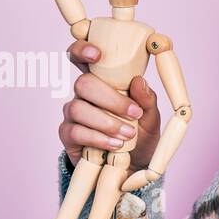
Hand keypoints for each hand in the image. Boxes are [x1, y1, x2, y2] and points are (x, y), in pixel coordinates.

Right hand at [58, 40, 160, 170]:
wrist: (131, 168)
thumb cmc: (140, 137)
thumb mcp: (150, 118)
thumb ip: (147, 100)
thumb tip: (139, 81)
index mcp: (103, 82)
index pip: (83, 57)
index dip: (82, 50)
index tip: (97, 54)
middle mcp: (84, 95)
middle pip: (83, 84)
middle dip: (110, 99)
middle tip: (133, 114)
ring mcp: (74, 114)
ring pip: (78, 108)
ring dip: (106, 122)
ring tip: (127, 135)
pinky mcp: (68, 135)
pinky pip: (76, 131)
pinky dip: (98, 138)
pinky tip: (114, 145)